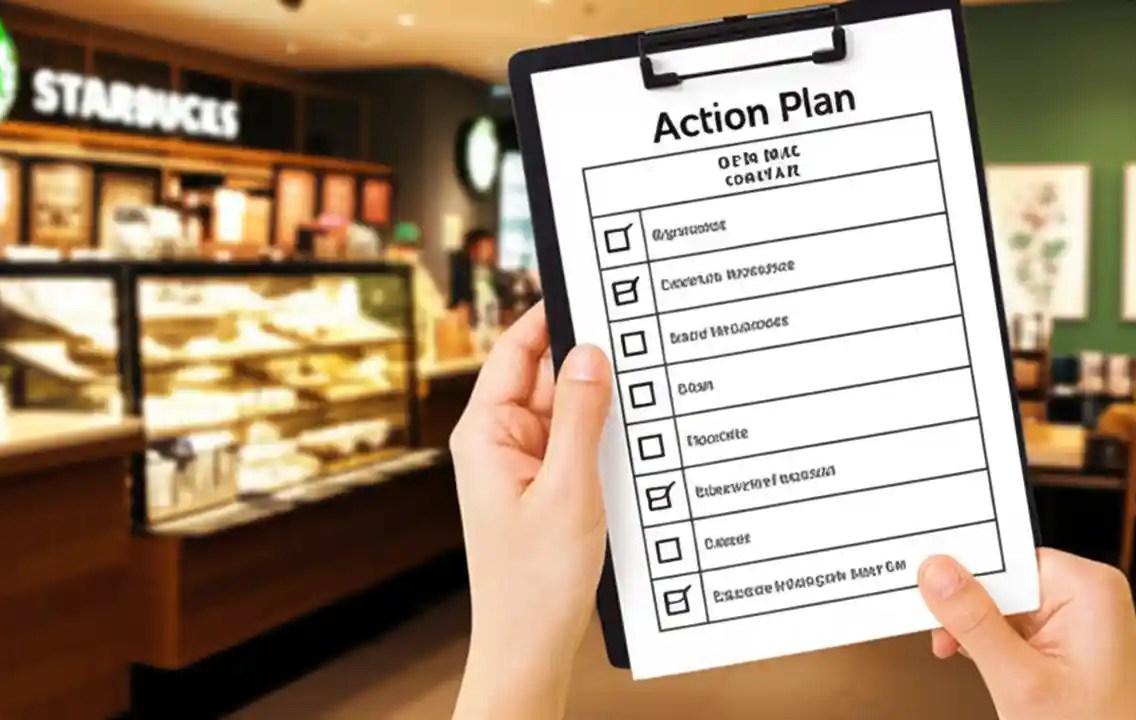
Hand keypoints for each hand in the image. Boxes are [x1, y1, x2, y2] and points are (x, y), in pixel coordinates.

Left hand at [451, 303, 611, 719]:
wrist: (529, 648)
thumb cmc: (535, 580)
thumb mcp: (568, 490)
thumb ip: (579, 416)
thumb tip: (588, 351)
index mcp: (486, 432)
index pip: (517, 349)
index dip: (551, 311)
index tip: (592, 282)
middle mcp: (502, 440)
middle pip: (548, 374)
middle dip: (589, 356)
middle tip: (641, 331)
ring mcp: (526, 464)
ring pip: (569, 409)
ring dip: (602, 400)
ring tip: (649, 382)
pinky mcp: (548, 487)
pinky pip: (578, 442)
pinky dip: (605, 434)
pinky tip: (639, 431)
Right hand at [918, 549, 1135, 719]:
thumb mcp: (1020, 682)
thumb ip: (974, 622)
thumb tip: (935, 570)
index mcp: (1087, 588)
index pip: (1005, 556)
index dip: (962, 577)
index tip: (925, 596)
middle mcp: (1086, 593)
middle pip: (1001, 578)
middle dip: (968, 611)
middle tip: (944, 639)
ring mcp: (1078, 616)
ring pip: (1001, 603)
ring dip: (977, 631)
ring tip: (974, 663)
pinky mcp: (1068, 637)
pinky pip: (1014, 623)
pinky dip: (991, 644)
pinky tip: (985, 666)